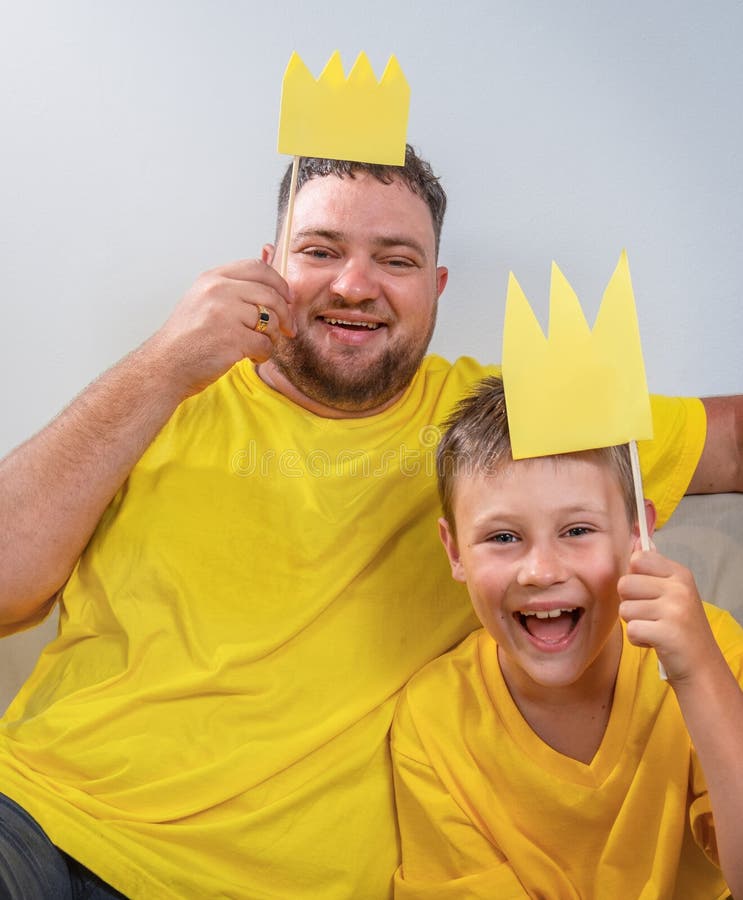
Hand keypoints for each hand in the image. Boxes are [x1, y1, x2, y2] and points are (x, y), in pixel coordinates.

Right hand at [148, 259, 295, 397]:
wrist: (164, 366)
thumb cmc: (186, 339)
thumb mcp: (203, 301)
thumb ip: (232, 290)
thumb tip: (272, 288)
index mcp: (213, 278)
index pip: (257, 268)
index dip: (279, 283)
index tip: (287, 298)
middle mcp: (218, 290)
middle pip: (270, 294)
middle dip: (285, 314)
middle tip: (288, 329)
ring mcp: (225, 313)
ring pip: (271, 321)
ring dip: (272, 338)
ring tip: (259, 346)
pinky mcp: (232, 338)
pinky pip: (265, 344)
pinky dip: (263, 354)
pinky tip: (251, 357)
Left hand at [617, 542, 718, 681]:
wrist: (701, 665)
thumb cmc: (680, 627)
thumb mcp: (672, 592)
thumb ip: (652, 568)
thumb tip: (635, 539)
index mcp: (680, 574)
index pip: (638, 559)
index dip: (634, 578)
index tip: (648, 593)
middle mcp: (679, 588)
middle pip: (624, 583)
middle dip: (630, 602)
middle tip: (650, 615)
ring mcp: (675, 610)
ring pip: (625, 608)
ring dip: (634, 623)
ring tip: (654, 628)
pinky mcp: (667, 633)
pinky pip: (631, 630)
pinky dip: (638, 640)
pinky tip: (655, 641)